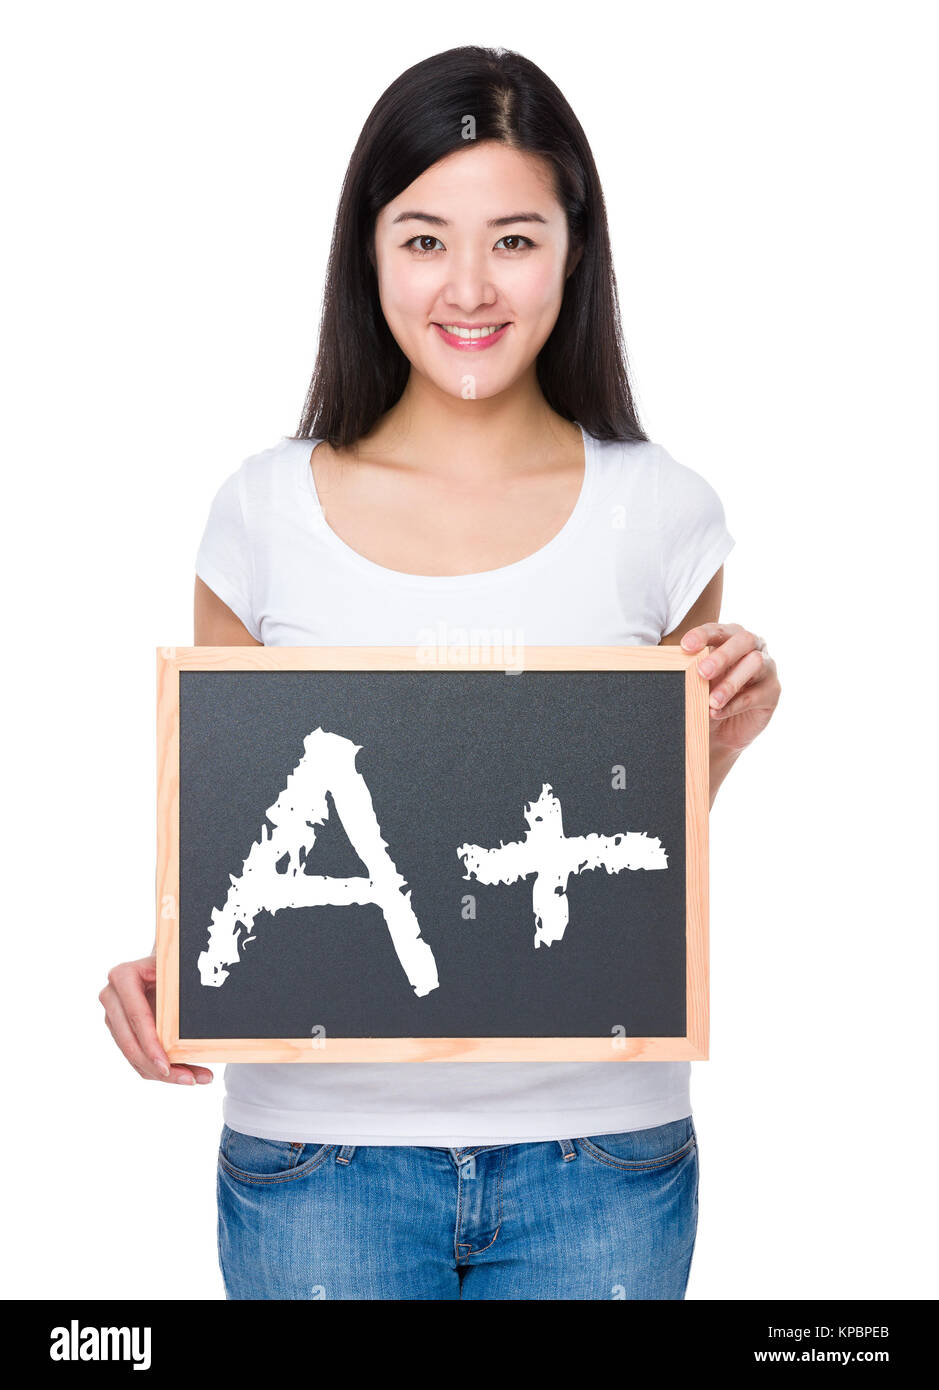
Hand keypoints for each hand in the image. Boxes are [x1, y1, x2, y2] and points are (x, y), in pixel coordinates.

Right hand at [99, 955, 212, 1085]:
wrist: (164, 963)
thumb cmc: (174, 965)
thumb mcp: (177, 972)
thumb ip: (180, 991)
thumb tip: (196, 1023)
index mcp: (123, 976)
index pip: (137, 1017)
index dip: (151, 1044)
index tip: (167, 1066)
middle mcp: (112, 997)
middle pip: (131, 1043)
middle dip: (158, 1067)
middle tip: (187, 1079)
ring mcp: (113, 1016)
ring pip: (133, 1055)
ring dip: (163, 1073)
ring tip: (194, 1078)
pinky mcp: (120, 1031)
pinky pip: (137, 1057)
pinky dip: (159, 1070)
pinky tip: (185, 1073)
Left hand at [680, 622, 780, 751]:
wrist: (721, 730)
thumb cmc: (707, 696)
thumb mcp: (696, 682)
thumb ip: (692, 671)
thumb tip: (681, 667)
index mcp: (730, 637)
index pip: (718, 630)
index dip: (703, 635)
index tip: (686, 646)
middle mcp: (753, 647)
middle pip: (744, 640)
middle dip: (722, 655)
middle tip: (702, 672)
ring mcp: (767, 667)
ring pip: (756, 663)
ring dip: (731, 683)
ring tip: (712, 701)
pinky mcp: (773, 691)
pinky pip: (756, 694)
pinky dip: (734, 705)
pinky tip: (717, 713)